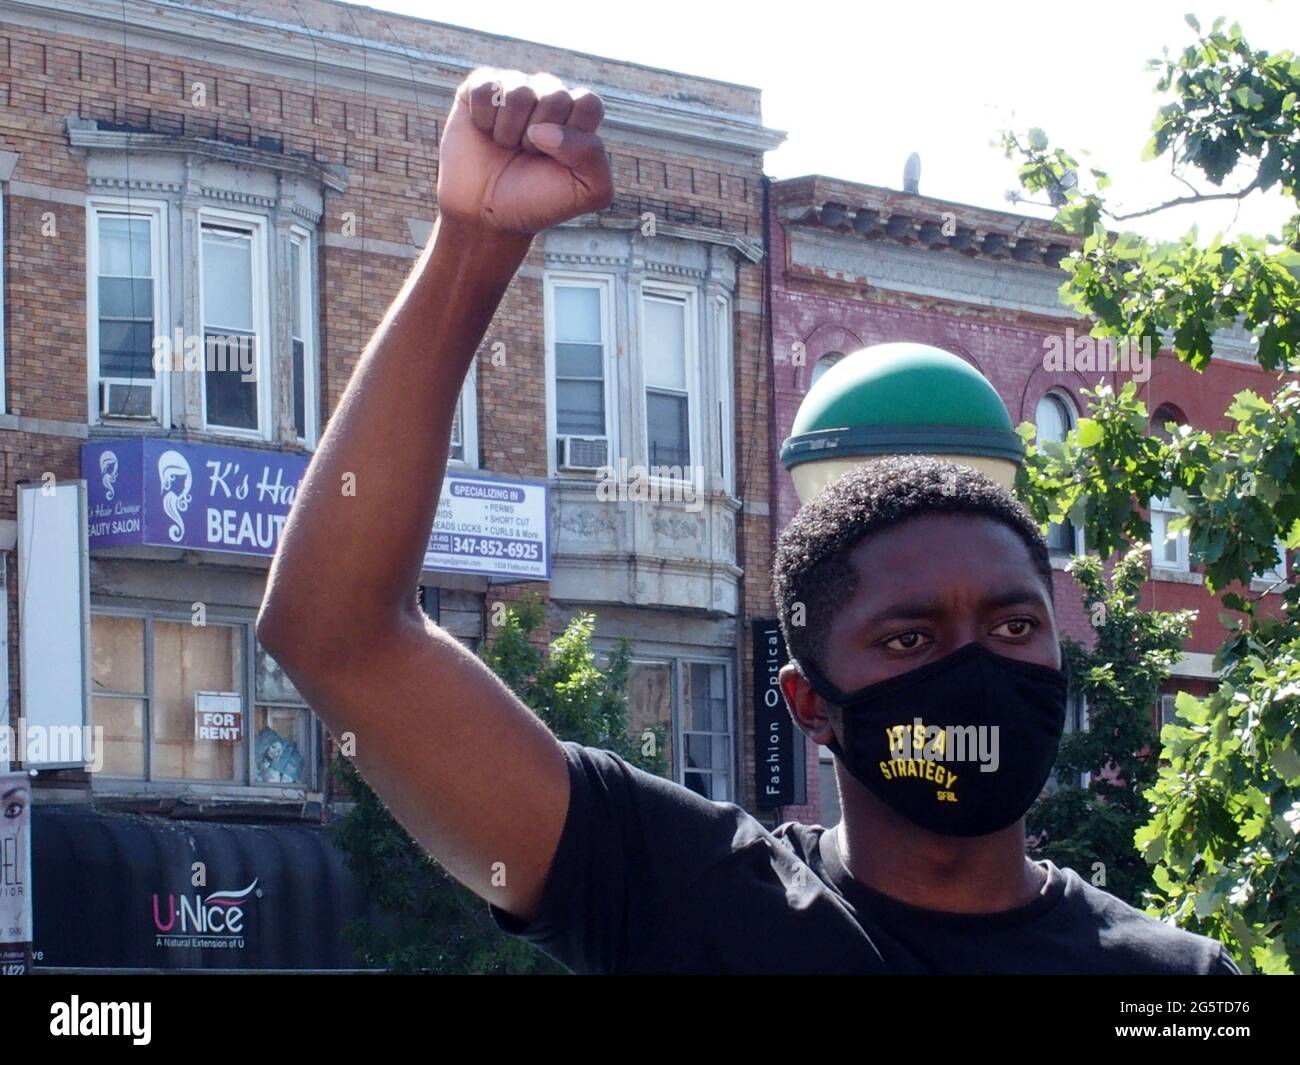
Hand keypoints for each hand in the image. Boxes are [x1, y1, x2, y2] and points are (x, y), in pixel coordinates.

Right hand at [438, 68, 614, 235]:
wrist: (484, 214)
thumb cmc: (537, 201)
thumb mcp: (586, 192)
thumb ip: (592, 156)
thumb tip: (543, 129)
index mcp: (578, 117)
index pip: (589, 103)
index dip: (572, 136)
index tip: (558, 162)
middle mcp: (548, 96)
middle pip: (556, 96)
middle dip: (539, 139)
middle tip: (528, 155)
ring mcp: (515, 88)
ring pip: (520, 92)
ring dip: (508, 132)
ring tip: (506, 147)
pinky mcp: (482, 87)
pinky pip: (487, 88)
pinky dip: (484, 119)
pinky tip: (485, 132)